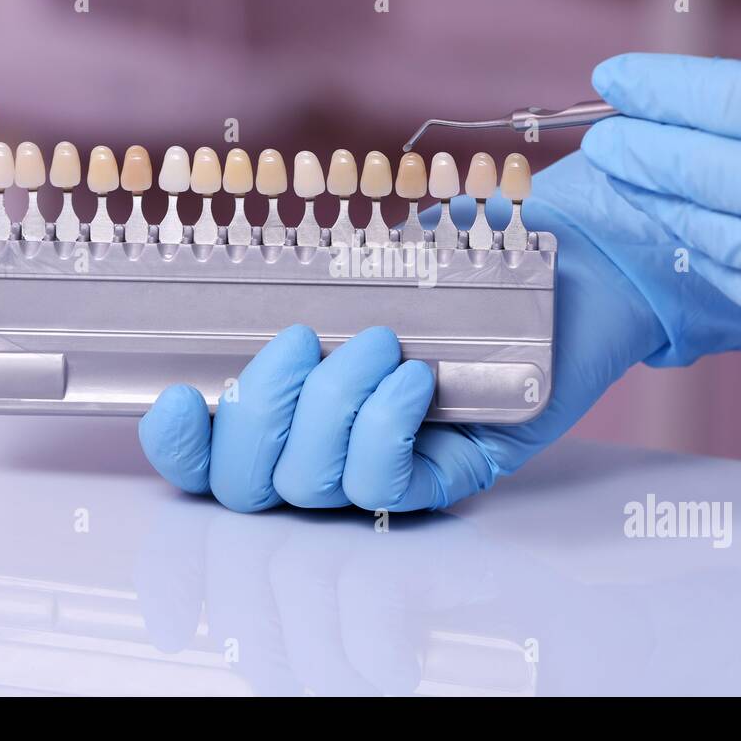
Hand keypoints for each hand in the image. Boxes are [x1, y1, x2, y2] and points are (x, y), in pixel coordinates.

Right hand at [139, 150, 740, 512]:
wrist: (563, 254)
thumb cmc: (455, 255)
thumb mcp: (359, 263)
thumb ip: (294, 296)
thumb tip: (224, 314)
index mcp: (295, 399)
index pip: (212, 457)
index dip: (180, 447)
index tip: (177, 397)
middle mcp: (333, 443)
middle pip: (250, 485)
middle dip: (259, 412)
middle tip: (301, 339)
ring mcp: (392, 463)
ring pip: (316, 486)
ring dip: (330, 410)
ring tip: (381, 343)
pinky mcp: (457, 469)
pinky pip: (393, 486)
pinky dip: (386, 429)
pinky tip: (412, 378)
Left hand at [584, 53, 740, 387]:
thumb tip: (740, 122)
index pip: (735, 99)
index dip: (666, 90)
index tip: (617, 79)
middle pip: (709, 168)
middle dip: (643, 150)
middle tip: (601, 136)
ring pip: (715, 233)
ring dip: (662, 206)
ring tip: (628, 184)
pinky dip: (708, 259)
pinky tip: (679, 237)